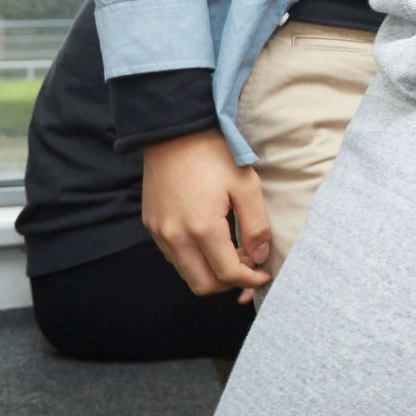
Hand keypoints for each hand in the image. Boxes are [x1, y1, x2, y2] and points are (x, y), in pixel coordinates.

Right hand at [141, 130, 271, 300]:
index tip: (264, 275)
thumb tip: (259, 256)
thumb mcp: (246, 185)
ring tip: (232, 253)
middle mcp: (175, 236)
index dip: (249, 280)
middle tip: (248, 267)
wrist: (175, 131)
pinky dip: (194, 259)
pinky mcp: (151, 225)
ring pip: (186, 272)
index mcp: (202, 228)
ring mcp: (159, 232)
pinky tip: (211, 242)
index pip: (227, 274)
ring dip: (210, 272)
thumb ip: (256, 226)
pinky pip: (173, 256)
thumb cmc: (215, 155)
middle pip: (202, 284)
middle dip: (229, 283)